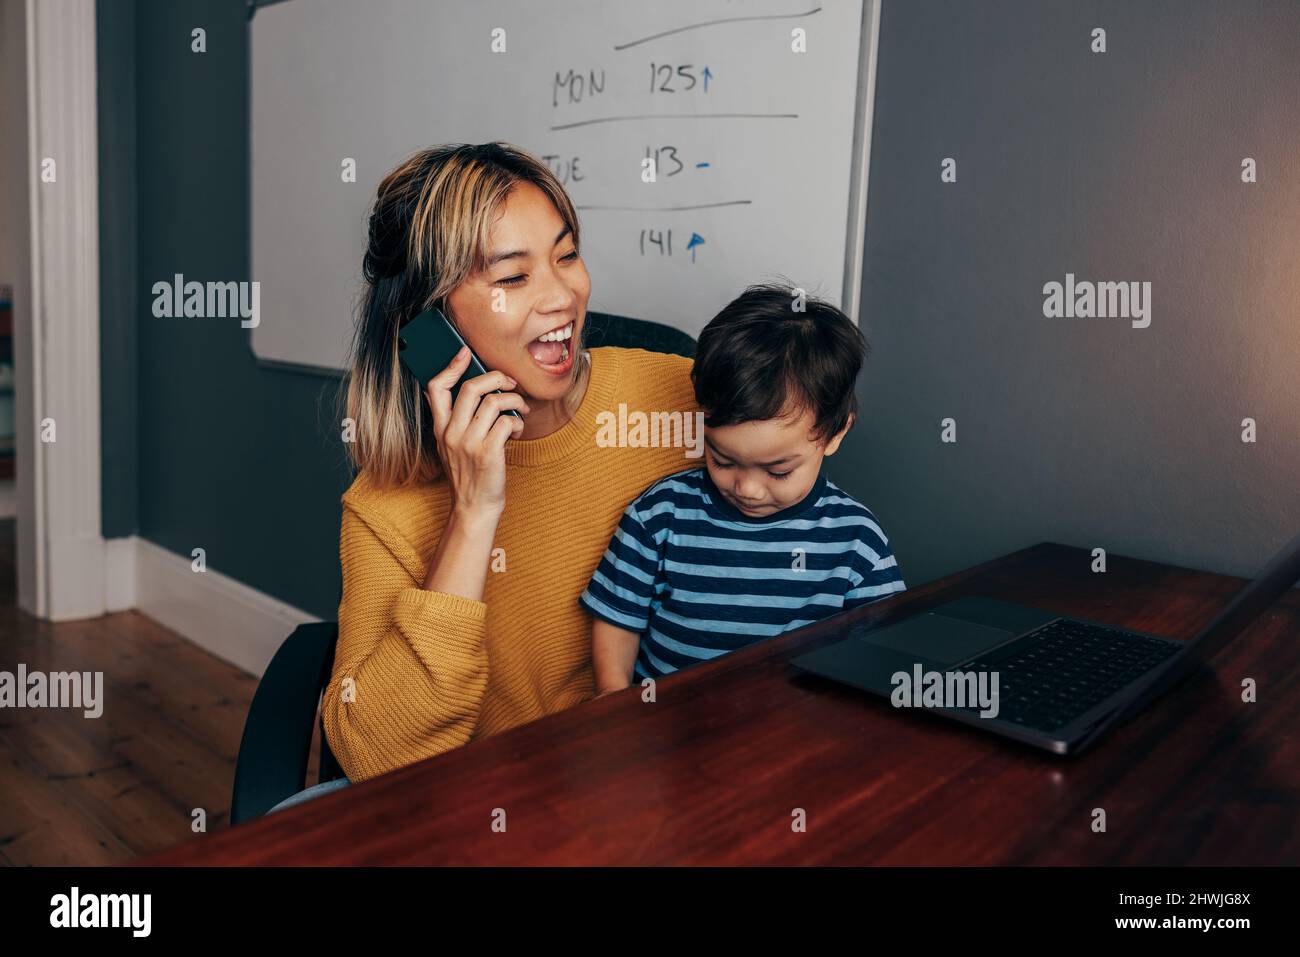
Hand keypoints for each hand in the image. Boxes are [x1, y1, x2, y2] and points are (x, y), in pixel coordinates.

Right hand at [425, 347, 529, 517]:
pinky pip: (507, 421)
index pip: (436, 388)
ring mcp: (469, 443)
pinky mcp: (488, 453)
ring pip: (494, 403)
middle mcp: (451, 433)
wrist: (474, 508)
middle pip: (471, 388)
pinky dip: (517, 422)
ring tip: (520, 411)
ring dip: (514, 402)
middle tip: (510, 383)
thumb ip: (457, 421)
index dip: (451, 367)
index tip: (465, 353)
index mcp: (441, 429)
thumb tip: (474, 391)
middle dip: (496, 378)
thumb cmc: (469, 475)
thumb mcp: (452, 447)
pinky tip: (516, 432)